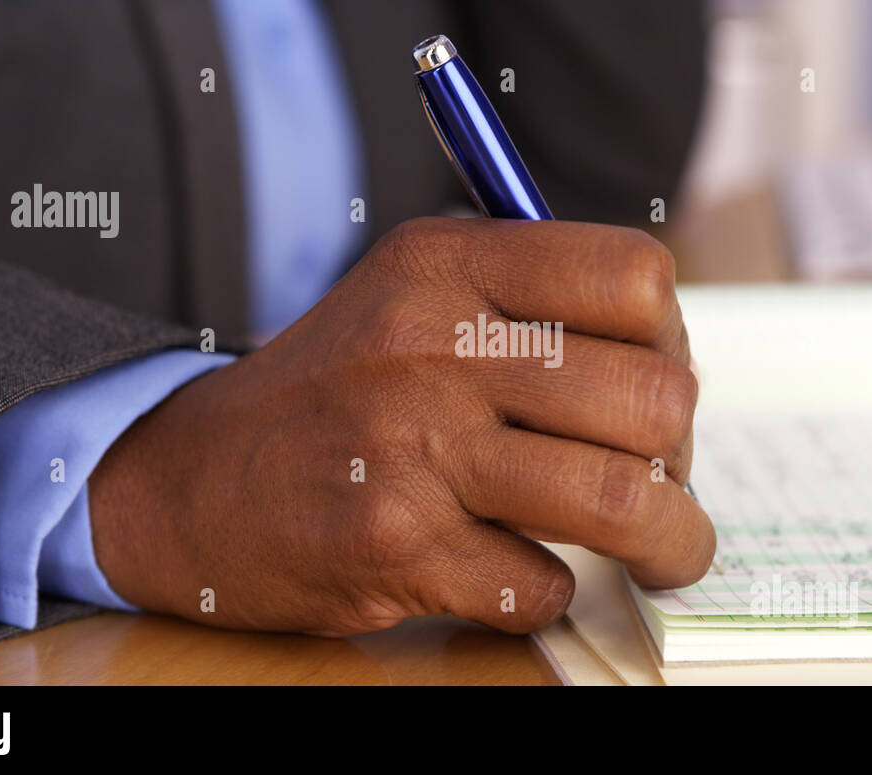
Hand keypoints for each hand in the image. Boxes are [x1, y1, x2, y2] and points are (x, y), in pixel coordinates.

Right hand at [89, 216, 714, 635]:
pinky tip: (513, 571)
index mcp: (446, 266)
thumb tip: (672, 359)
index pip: (635, 280)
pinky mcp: (397, 546)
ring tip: (661, 553)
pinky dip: (547, 592)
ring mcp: (414, 448)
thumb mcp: (412, 293)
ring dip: (668, 543)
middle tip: (659, 483)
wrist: (191, 479)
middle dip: (681, 460)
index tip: (653, 386)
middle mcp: (433, 345)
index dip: (671, 344)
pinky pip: (542, 584)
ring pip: (622, 500)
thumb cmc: (333, 389)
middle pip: (655, 399)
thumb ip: (530, 303)